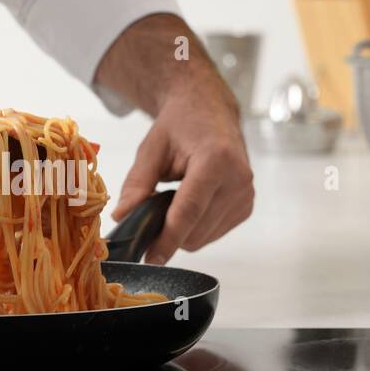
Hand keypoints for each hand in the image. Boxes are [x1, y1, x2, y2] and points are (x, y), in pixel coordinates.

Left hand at [98, 14, 253, 264]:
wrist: (209, 111)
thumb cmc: (180, 126)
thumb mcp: (151, 149)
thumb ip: (136, 184)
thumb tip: (122, 217)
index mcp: (216, 160)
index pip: (189, 211)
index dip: (168, 239)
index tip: (151, 259)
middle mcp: (238, 180)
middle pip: (197, 230)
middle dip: (169, 232)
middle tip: (150, 213)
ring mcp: (246, 195)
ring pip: (204, 237)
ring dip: (183, 230)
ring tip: (173, 199)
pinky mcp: (247, 206)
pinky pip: (214, 233)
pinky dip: (196, 227)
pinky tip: (190, 203)